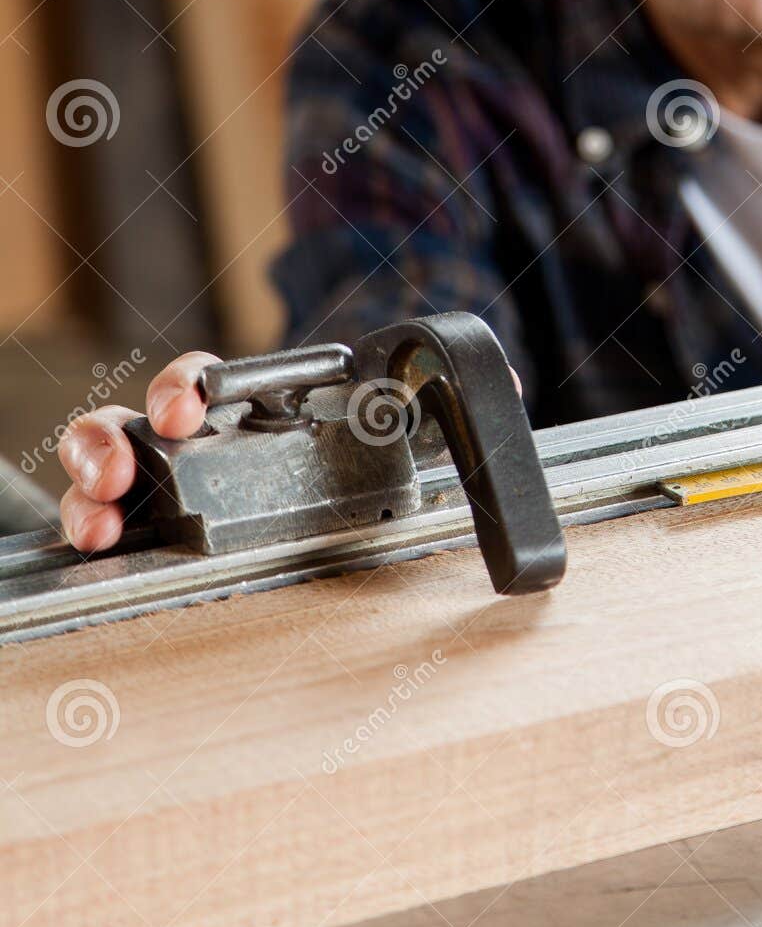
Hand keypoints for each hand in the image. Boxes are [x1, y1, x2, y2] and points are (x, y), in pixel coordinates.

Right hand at [59, 349, 524, 552]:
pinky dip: (91, 527)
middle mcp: (202, 438)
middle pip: (137, 422)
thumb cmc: (356, 456)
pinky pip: (108, 521)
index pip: (208, 382)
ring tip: (102, 518)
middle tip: (125, 468)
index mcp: (255, 404)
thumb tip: (504, 381)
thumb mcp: (399, 429)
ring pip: (108, 468)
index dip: (191, 387)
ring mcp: (172, 483)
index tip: (190, 409)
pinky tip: (97, 545)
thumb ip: (440, 406)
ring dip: (93, 485)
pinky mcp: (159, 528)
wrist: (347, 491)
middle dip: (117, 438)